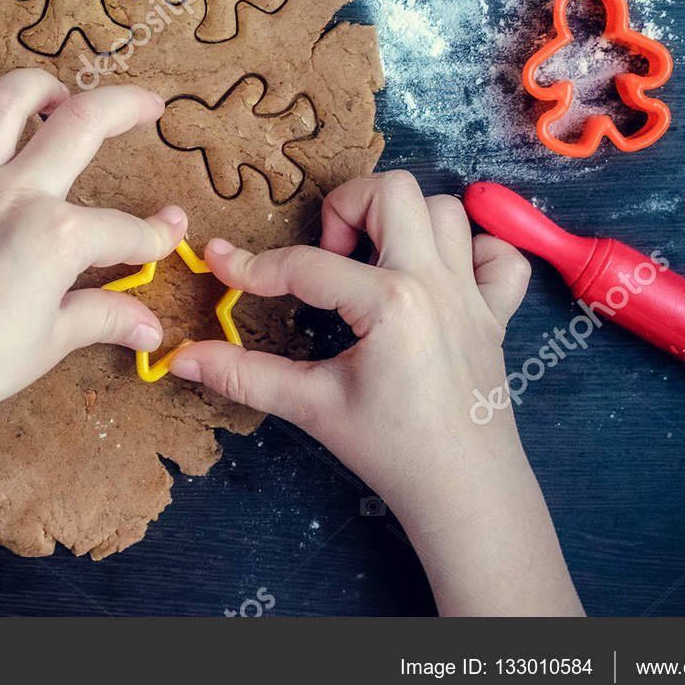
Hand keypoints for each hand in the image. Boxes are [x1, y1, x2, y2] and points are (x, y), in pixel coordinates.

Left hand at [0, 68, 185, 451]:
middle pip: (81, 123)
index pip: (123, 229)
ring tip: (54, 94)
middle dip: (125, 106)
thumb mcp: (51, 342)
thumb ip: (104, 318)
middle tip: (147, 106)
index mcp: (57, 235)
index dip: (155, 235)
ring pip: (1, 104)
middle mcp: (13, 194)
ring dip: (34, 87)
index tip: (169, 234)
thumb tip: (151, 328)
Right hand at [169, 170, 581, 614]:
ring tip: (371, 264)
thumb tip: (183, 359)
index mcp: (389, 302)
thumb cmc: (391, 451)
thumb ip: (245, 376)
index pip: (306, 264)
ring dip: (403, 222)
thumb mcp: (312, 407)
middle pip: (392, 191)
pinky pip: (501, 255)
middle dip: (346, 208)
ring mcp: (472, 294)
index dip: (252, 264)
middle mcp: (435, 283)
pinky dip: (471, 252)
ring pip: (446, 210)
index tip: (220, 262)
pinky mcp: (496, 313)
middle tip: (326, 259)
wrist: (465, 492)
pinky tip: (435, 278)